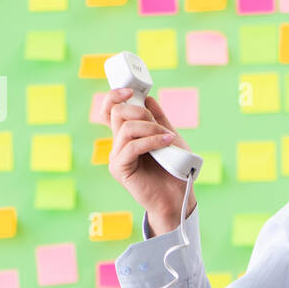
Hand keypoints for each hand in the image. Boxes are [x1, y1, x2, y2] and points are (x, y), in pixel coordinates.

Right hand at [100, 87, 197, 223]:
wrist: (177, 196)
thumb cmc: (174, 169)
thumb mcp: (169, 137)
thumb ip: (158, 119)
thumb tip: (148, 97)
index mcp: (127, 135)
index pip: (110, 110)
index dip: (115, 96)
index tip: (131, 91)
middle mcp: (118, 144)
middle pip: (116, 113)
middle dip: (140, 111)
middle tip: (158, 122)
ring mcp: (117, 156)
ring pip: (126, 128)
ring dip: (150, 128)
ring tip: (167, 138)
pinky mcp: (119, 168)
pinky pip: (131, 147)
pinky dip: (150, 141)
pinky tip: (165, 142)